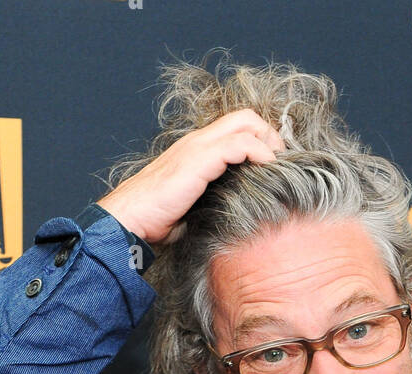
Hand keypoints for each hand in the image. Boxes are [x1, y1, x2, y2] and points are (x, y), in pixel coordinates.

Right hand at [96, 109, 285, 247]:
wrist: (129, 219)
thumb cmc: (156, 218)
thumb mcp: (191, 205)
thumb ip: (211, 199)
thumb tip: (234, 214)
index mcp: (196, 149)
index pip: (235, 127)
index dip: (260, 138)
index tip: (274, 164)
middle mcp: (198, 141)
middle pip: (245, 117)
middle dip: (270, 134)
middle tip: (281, 161)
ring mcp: (198, 147)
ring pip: (246, 123)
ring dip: (269, 141)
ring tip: (279, 165)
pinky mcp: (199, 160)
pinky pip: (239, 144)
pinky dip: (259, 152)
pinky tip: (268, 168)